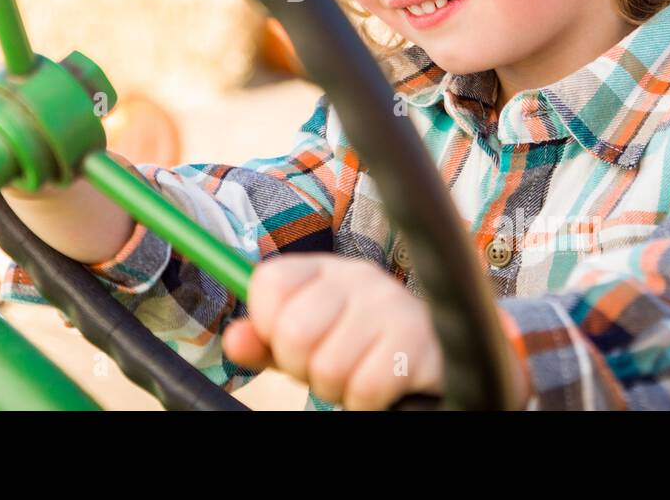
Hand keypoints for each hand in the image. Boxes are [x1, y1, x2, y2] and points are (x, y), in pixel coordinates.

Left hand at [224, 255, 444, 409]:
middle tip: (328, 366)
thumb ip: (266, 340)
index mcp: (324, 268)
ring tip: (357, 374)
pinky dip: (366, 403)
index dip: (268, 326)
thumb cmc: (359, 349)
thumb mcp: (307, 341)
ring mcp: (391, 304)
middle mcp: (359, 276)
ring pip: (328, 366)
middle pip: (293, 331)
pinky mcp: (418, 340)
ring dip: (338, 388)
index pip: (269, 283)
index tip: (289, 342)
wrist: (436, 357)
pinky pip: (365, 387)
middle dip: (304, 366)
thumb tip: (233, 340)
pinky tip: (381, 387)